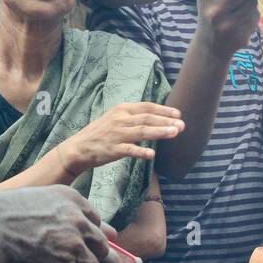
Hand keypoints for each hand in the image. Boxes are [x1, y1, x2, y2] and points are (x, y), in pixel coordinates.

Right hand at [0, 187, 138, 262]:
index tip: (68, 246)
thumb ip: (64, 211)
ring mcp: (75, 249)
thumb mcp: (34, 199)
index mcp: (72, 201)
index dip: (84, 239)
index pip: (96, 224)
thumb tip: (103, 227)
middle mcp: (79, 223)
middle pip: (102, 248)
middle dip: (89, 259)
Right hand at [61, 102, 184, 175]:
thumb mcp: (115, 118)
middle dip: (166, 121)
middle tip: (182, 125)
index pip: (146, 107)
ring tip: (174, 133)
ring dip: (159, 132)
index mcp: (122, 110)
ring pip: (142, 132)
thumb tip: (153, 117)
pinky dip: (141, 152)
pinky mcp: (113, 149)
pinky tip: (152, 155)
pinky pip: (129, 150)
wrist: (80, 147)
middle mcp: (121, 119)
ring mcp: (117, 134)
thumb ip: (133, 117)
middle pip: (147, 118)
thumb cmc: (101, 134)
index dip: (163, 110)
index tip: (178, 113)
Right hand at [197, 0, 259, 54]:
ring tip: (240, 7)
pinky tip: (242, 20)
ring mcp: (228, 26)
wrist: (210, 47)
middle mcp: (215, 11)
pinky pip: (255, 16)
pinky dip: (252, 15)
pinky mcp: (240, 37)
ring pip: (253, 1)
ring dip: (250, 1)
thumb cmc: (210, 13)